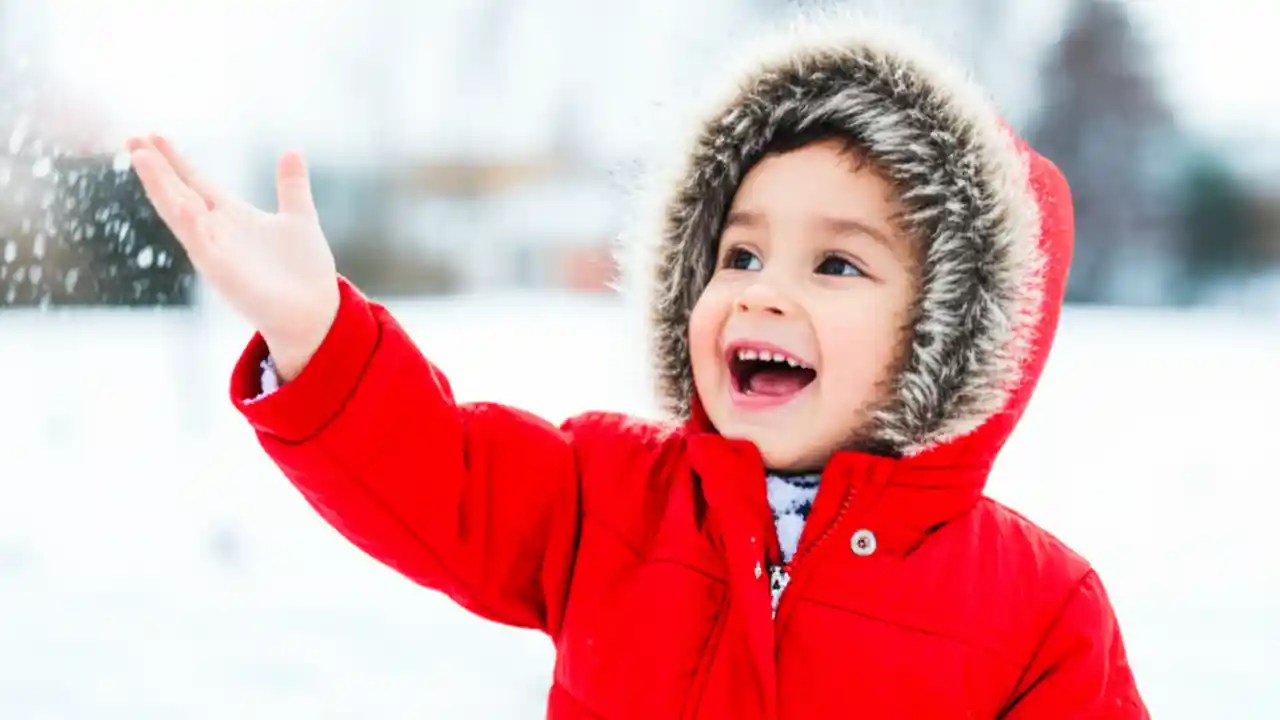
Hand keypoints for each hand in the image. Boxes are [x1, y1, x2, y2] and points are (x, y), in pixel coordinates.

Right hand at [127, 135, 338, 381]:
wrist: (316, 314)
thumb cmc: (304, 272)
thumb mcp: (299, 218)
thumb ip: (292, 187)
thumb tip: (292, 151)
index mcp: (234, 217)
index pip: (196, 182)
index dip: (176, 159)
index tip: (152, 135)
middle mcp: (219, 233)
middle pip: (180, 193)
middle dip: (157, 168)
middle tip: (132, 139)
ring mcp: (218, 253)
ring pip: (181, 215)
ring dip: (162, 188)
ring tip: (142, 158)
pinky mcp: (224, 274)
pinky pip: (203, 247)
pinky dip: (192, 225)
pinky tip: (182, 203)